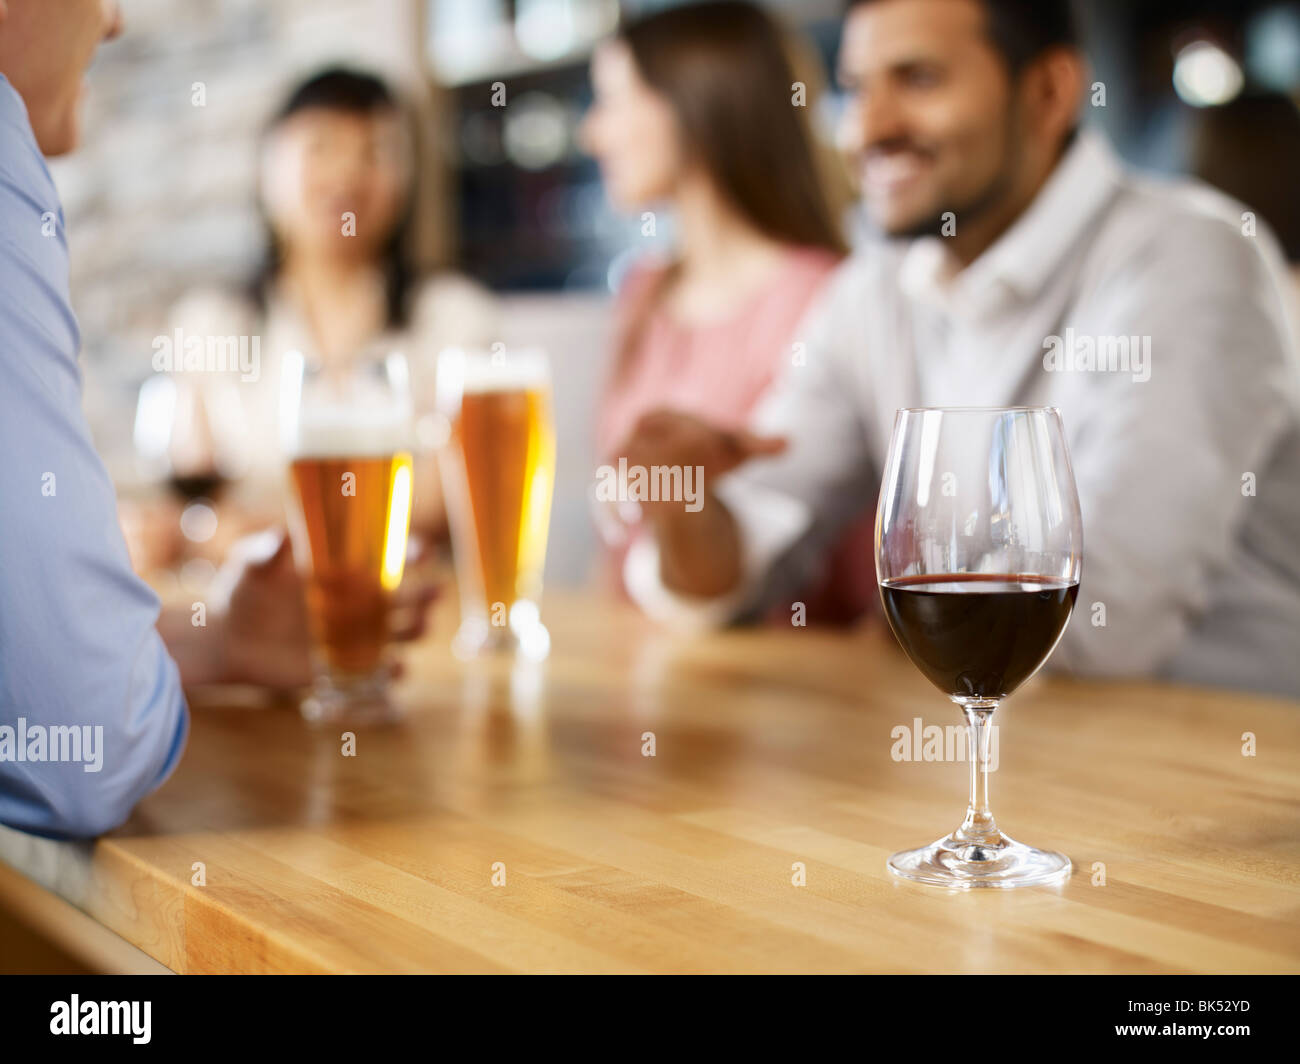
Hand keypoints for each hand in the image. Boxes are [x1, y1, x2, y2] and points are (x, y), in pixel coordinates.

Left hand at [203, 529, 438, 689]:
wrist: (225, 639)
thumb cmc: (242, 591)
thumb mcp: (252, 564)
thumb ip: (266, 552)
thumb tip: (281, 536)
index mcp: (345, 571)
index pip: (387, 558)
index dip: (410, 553)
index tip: (423, 550)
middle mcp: (357, 602)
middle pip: (405, 596)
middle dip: (425, 594)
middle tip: (435, 591)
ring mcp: (352, 636)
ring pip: (400, 633)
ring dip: (417, 629)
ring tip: (421, 626)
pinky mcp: (342, 667)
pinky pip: (377, 672)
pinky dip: (392, 672)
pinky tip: (395, 668)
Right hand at [612, 409, 783, 597]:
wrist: (674, 472)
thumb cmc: (708, 456)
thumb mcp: (734, 450)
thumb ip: (757, 445)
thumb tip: (790, 442)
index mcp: (658, 416)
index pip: (667, 419)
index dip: (692, 433)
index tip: (714, 447)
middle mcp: (632, 437)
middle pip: (639, 448)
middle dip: (660, 466)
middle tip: (685, 486)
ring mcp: (617, 465)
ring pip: (619, 476)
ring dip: (634, 492)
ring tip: (648, 513)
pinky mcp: (610, 491)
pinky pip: (605, 502)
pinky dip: (612, 516)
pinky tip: (621, 535)